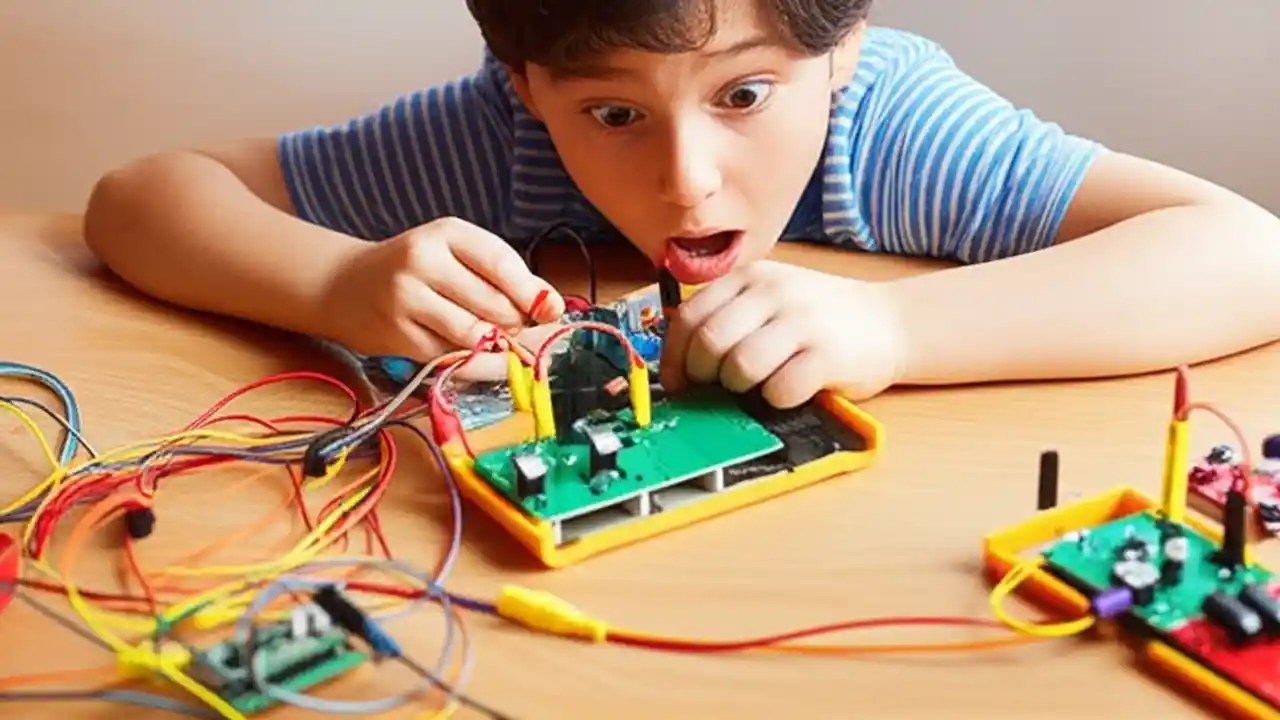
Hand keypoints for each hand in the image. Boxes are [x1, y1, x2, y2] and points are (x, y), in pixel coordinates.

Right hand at [323, 216, 564, 373]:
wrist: (345, 285)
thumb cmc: (417, 269)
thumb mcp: (456, 255)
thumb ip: (504, 276)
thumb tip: (552, 309)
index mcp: (446, 233)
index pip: (501, 264)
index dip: (532, 293)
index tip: (552, 311)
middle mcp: (423, 262)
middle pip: (494, 304)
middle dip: (514, 322)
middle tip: (512, 325)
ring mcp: (406, 300)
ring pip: (475, 335)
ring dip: (495, 344)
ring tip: (493, 337)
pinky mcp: (397, 336)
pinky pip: (452, 358)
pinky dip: (471, 361)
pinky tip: (467, 350)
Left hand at [659, 261, 905, 406]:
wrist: (888, 321)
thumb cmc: (818, 318)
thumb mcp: (770, 298)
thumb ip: (729, 316)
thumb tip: (681, 365)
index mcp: (751, 277)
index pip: (690, 317)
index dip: (674, 358)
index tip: (677, 382)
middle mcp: (773, 293)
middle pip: (710, 343)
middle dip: (704, 376)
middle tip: (718, 387)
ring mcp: (802, 321)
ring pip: (740, 367)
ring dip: (740, 388)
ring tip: (758, 384)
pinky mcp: (827, 355)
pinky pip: (779, 389)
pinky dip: (776, 399)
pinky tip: (790, 389)